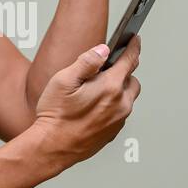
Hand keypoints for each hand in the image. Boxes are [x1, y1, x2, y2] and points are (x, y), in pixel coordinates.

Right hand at [31, 34, 141, 172]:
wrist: (52, 147)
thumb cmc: (55, 115)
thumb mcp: (63, 80)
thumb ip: (86, 62)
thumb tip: (103, 49)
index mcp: (110, 87)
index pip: (130, 60)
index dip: (132, 46)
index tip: (134, 40)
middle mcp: (120, 104)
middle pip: (132, 79)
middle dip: (124, 71)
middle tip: (108, 68)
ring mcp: (119, 120)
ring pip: (128, 98)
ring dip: (119, 90)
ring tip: (97, 90)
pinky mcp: (114, 132)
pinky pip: (121, 113)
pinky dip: (114, 106)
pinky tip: (95, 107)